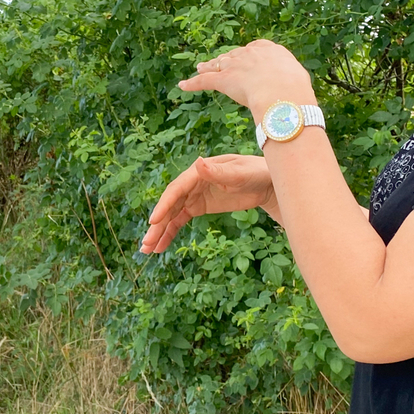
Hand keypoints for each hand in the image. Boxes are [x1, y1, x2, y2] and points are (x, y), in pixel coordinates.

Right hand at [141, 154, 280, 252]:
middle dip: (157, 225)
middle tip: (146, 243)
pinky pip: (180, 220)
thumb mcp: (240, 173)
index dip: (164, 205)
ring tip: (147, 250)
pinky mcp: (198, 207)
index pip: (176, 189)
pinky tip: (161, 246)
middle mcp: (191, 183)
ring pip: (171, 215)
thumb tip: (198, 163)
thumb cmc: (256, 173)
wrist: (267, 183)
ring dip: (159, 231)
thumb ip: (219, 172)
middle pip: (169, 205)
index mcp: (198, 172)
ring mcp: (193, 196)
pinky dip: (170, 232)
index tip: (153, 221)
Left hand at [179, 38, 315, 113]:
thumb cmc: (296, 89)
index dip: (249, 54)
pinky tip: (183, 85)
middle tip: (221, 63)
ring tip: (200, 68)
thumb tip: (297, 96)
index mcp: (271, 51)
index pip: (256, 48)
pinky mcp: (224, 79)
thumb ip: (292, 82)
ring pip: (218, 65)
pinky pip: (205, 81)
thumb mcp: (298, 80)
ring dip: (208, 67)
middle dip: (227, 59)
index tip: (247, 56)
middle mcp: (251, 54)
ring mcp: (236, 65)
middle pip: (234, 55)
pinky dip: (192, 83)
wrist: (283, 91)